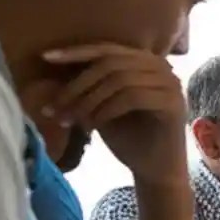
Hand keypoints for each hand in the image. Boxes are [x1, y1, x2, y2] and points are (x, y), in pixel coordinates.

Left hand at [41, 43, 187, 183]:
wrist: (154, 170)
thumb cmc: (128, 137)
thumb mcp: (99, 106)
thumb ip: (85, 86)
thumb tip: (50, 66)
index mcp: (144, 62)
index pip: (107, 48)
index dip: (77, 51)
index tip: (46, 58)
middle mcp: (161, 67)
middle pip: (111, 62)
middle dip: (78, 85)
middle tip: (56, 107)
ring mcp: (170, 84)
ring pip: (120, 79)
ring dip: (88, 101)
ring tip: (71, 121)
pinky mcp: (173, 103)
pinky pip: (132, 97)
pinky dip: (106, 110)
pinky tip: (92, 126)